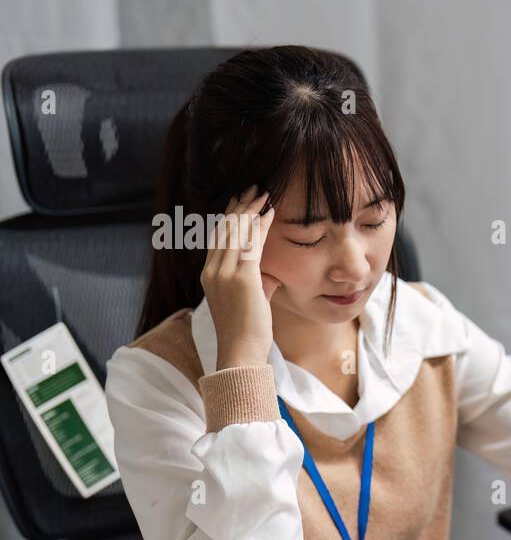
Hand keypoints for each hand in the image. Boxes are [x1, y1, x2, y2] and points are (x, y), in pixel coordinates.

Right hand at [201, 187, 280, 369]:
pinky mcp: (241, 278)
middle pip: (225, 229)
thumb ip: (257, 283)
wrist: (240, 352)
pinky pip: (251, 245)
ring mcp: (224, 274)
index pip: (218, 237)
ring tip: (263, 193)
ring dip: (250, 210)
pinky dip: (260, 226)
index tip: (241, 200)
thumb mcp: (250, 300)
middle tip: (253, 187)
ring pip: (236, 232)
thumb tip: (271, 275)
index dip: (230, 216)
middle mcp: (212, 271)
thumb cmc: (247, 331)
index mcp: (210, 275)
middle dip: (240, 206)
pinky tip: (269, 212)